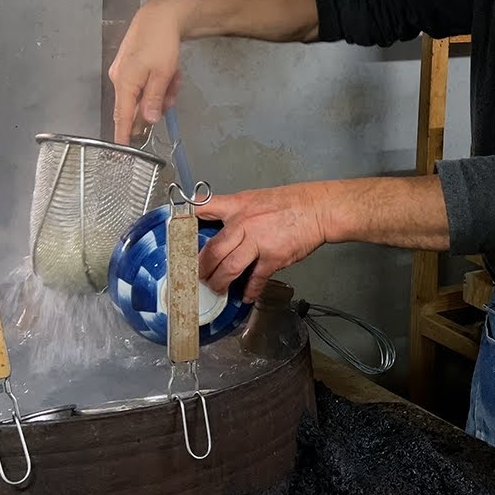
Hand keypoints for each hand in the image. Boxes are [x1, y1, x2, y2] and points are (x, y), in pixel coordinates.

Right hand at [109, 0, 186, 143]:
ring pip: (145, 95)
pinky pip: (145, 83)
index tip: (123, 152)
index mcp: (124, 84)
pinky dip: (159, 81)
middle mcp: (119, 80)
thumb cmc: (161, 44)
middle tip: (172, 93)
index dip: (124, 136)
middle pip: (136, 107)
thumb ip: (154, 100)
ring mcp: (124, 72)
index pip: (122, 117)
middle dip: (156, 105)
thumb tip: (148, 121)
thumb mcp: (163, 74)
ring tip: (174, 77)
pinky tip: (170, 71)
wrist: (160, 15)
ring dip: (162, 91)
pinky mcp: (131, 66)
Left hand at [195, 183, 331, 301]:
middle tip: (197, 276)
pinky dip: (250, 290)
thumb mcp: (256, 198)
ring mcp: (258, 242)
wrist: (317, 209)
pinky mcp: (273, 258)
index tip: (177, 234)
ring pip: (229, 268)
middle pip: (213, 250)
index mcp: (238, 206)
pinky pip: (256, 279)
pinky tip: (245, 296)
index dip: (187, 220)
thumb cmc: (290, 203)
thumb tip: (221, 226)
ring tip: (216, 288)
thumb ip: (236, 211)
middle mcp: (244, 224)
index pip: (204, 208)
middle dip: (202, 268)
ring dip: (219, 282)